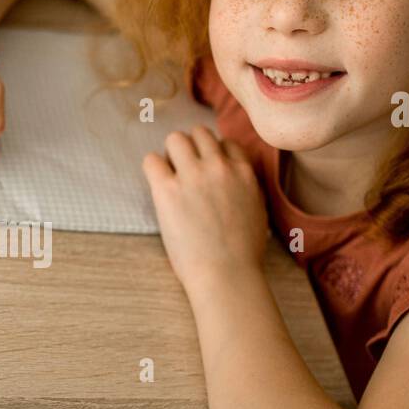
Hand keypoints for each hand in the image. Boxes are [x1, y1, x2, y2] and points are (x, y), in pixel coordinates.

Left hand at [142, 125, 267, 291]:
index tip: (207, 173)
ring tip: (170, 179)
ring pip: (175, 139)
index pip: (226, 143)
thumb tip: (236, 182)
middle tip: (185, 175)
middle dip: (191, 150)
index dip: (213, 156)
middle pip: (199, 134)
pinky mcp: (168, 189)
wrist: (227, 275)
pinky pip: (151, 160)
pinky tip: (158, 188)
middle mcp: (219, 166)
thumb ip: (247, 189)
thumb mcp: (258, 212)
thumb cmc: (243, 254)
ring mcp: (193, 175)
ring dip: (171, 155)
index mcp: (244, 172)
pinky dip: (152, 169)